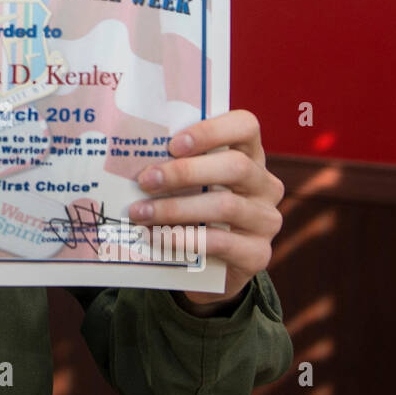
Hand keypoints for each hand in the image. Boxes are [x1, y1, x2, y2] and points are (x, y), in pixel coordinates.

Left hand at [128, 110, 283, 314]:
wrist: (207, 267)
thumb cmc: (191, 211)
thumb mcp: (187, 184)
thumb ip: (173, 164)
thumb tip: (130, 151)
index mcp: (249, 155)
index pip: (245, 126)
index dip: (211, 131)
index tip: (173, 144)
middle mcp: (265, 185)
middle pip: (235, 166)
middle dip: (185, 172)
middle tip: (145, 180)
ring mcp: (265, 220)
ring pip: (225, 205)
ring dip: (176, 208)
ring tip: (140, 212)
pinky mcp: (258, 253)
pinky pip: (221, 242)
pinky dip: (185, 238)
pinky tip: (157, 237)